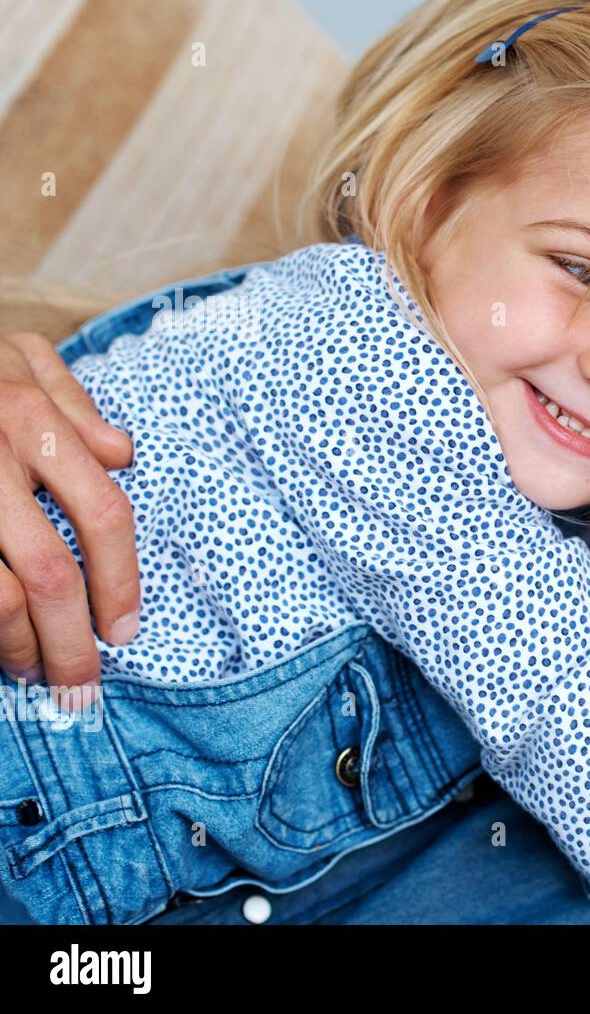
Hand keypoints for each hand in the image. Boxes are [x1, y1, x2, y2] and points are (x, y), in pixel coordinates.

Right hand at [0, 332, 138, 696]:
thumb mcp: (13, 356)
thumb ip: (71, 402)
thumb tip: (122, 453)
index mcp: (28, 416)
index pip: (102, 514)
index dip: (122, 581)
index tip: (125, 629)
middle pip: (51, 574)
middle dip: (72, 643)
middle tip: (82, 684)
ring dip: (20, 648)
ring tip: (32, 670)